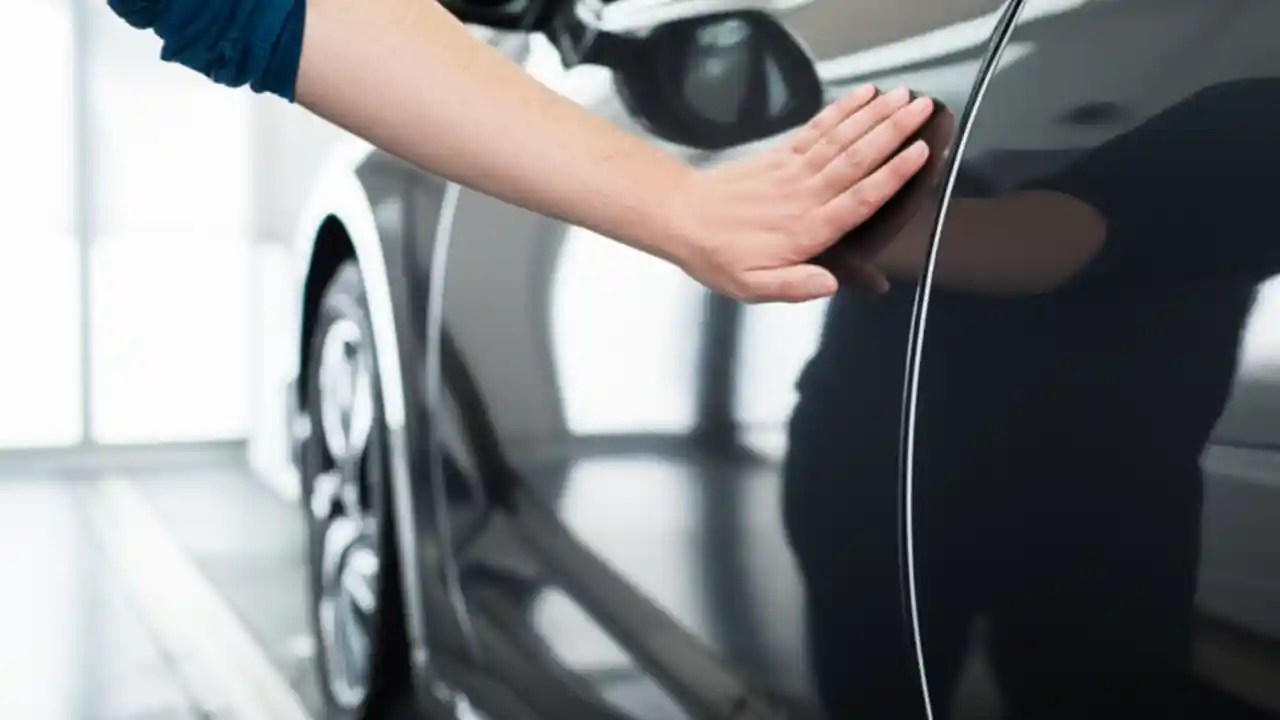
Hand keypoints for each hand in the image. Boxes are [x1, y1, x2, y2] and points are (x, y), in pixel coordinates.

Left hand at [669, 85, 934, 302]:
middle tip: (924, 110)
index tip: (919, 153)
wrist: (682, 218)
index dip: (892, 176)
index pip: (859, 199)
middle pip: (858, 158)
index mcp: (807, 230)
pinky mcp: (782, 155)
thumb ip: (794, 286)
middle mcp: (805, 195)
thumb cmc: (719, 255)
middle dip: (894, 131)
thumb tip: (829, 285)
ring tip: (906, 96)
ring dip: (876, 114)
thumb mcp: (753, 286)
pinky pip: (818, 129)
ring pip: (843, 138)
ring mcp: (794, 171)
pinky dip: (843, 110)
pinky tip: (863, 96)